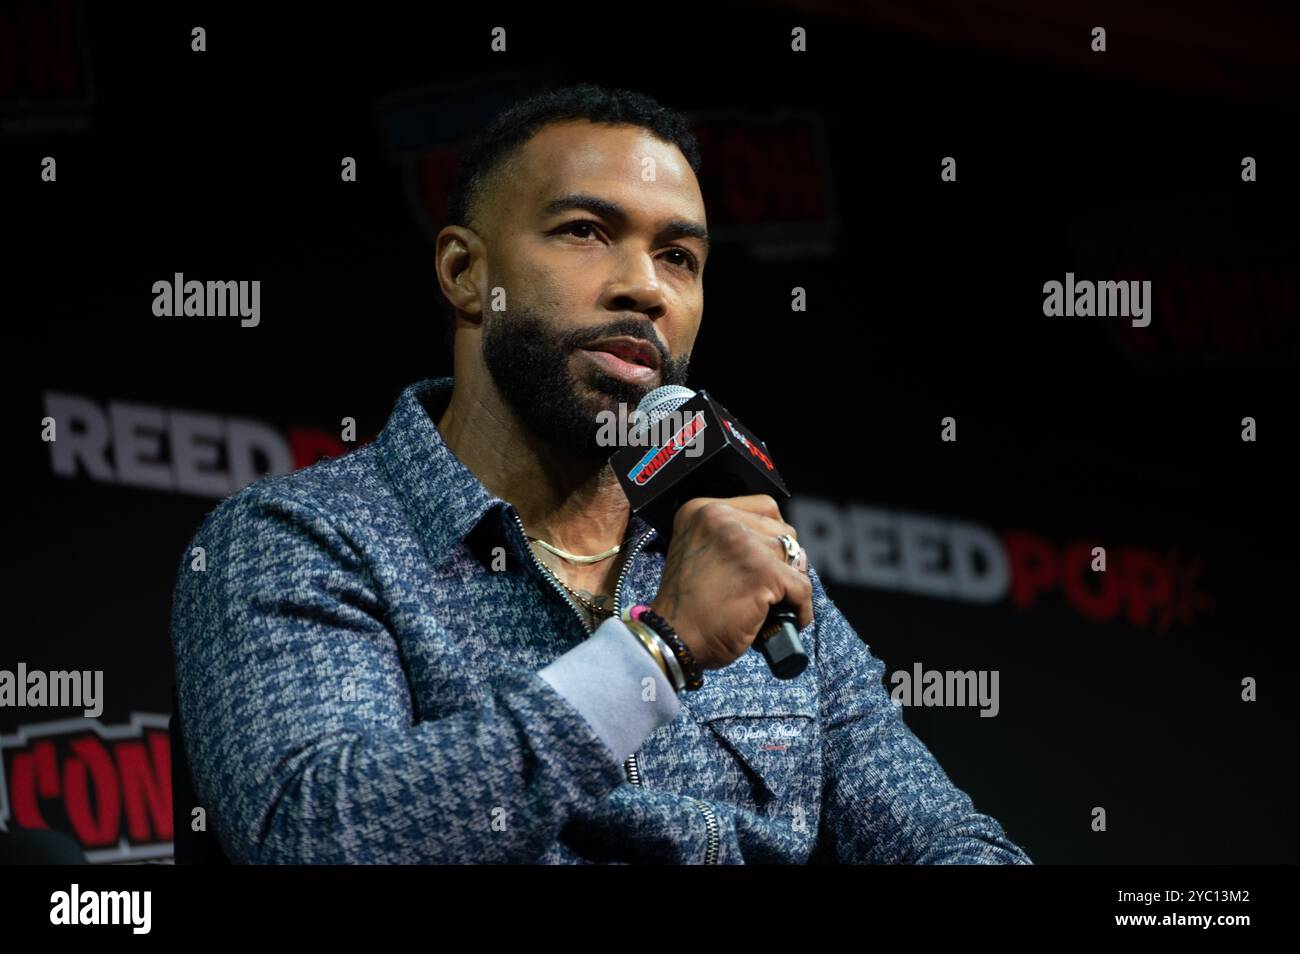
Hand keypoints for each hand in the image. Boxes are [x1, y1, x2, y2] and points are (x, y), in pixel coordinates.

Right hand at [650, 494, 812, 669]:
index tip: (767, 556)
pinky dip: (801, 607)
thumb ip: (731, 538)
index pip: (764, 506)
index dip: (771, 534)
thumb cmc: (686, 605)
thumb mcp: (698, 551)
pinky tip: (789, 618)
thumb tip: (784, 545)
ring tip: (776, 602)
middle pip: (782, 529)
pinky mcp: (763, 572)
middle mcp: (722, 519)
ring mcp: (745, 544)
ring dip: (791, 582)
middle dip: (783, 558)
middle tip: (770, 585)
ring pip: (794, 557)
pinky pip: (802, 586)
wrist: (673, 637)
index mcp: (702, 509)